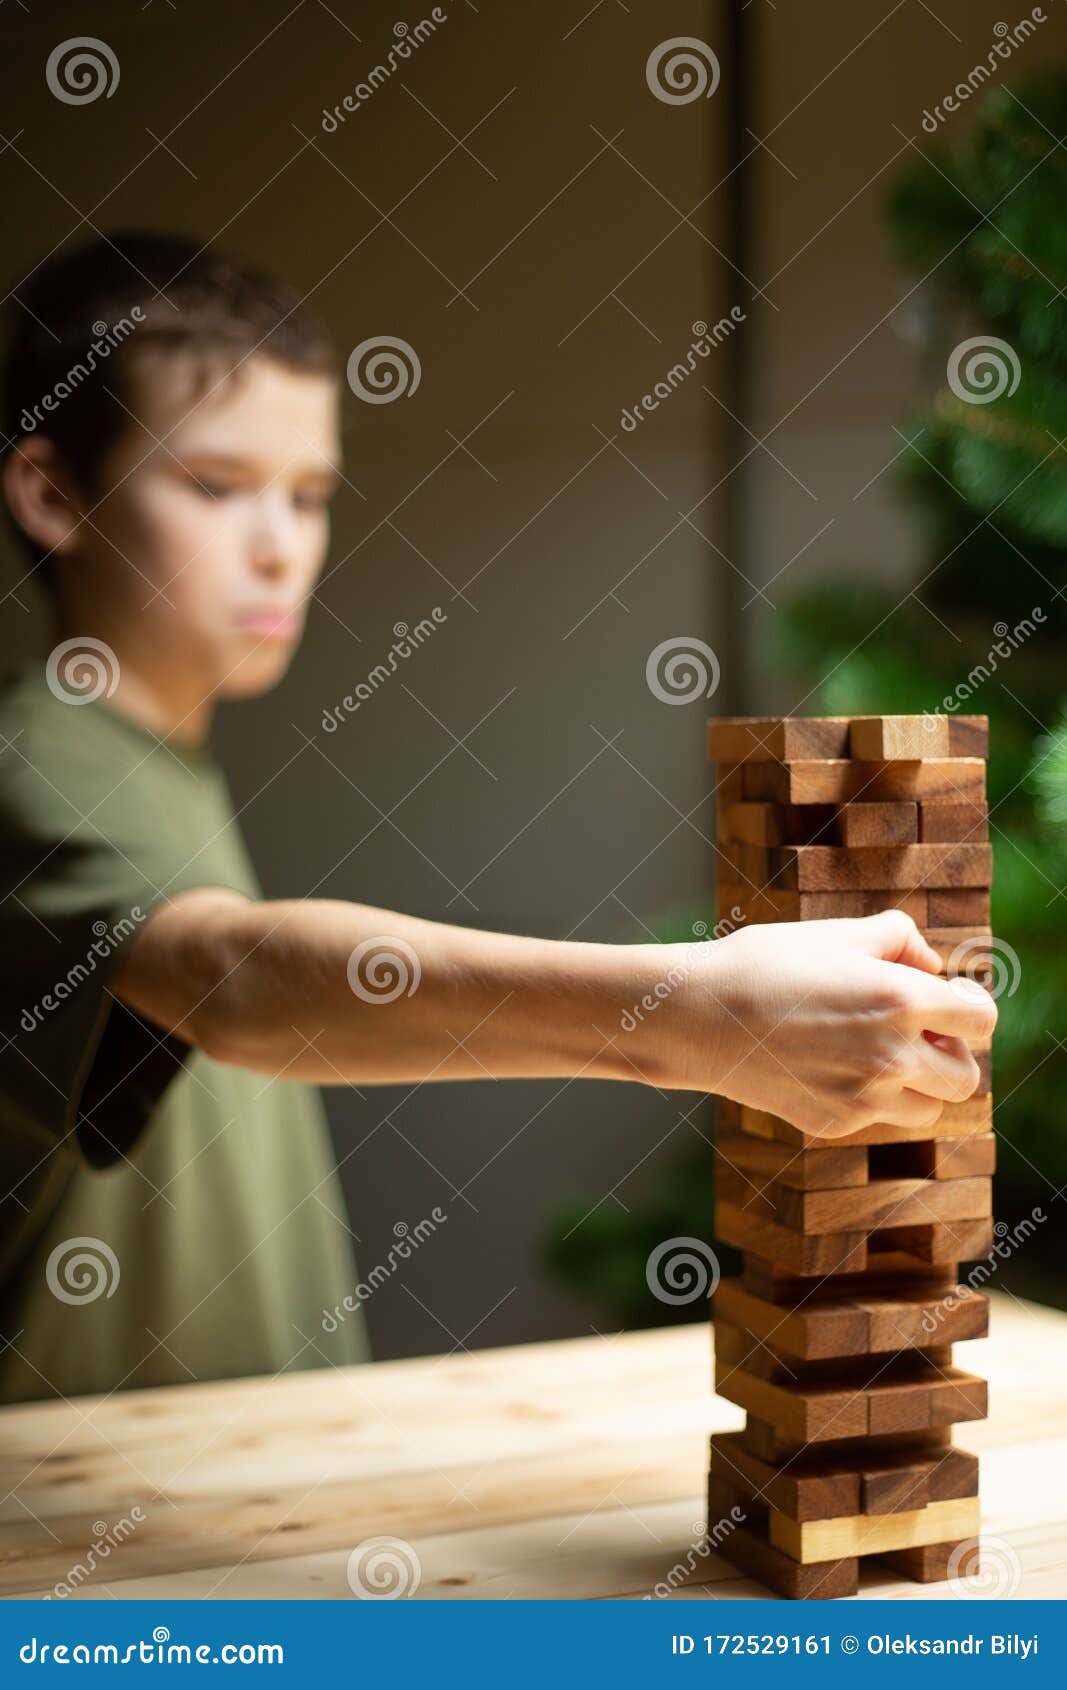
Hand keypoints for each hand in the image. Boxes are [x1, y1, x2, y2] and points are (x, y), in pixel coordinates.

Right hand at [647, 910, 996, 1138]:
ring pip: (929, 1109)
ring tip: (876, 1053)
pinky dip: (869, 1096)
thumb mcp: (835, 931)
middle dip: (949, 1054)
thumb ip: (897, 938)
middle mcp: (891, 1055)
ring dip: (916, 1083)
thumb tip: (931, 965)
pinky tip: (828, 1064)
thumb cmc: (764, 963)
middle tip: (916, 1032)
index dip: (969, 1008)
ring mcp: (864, 1098)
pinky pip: (877, 1117)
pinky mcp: (834, 1123)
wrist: (697, 1016)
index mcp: (900, 998)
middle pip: (965, 1079)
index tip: (947, 1000)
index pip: (981, 1021)